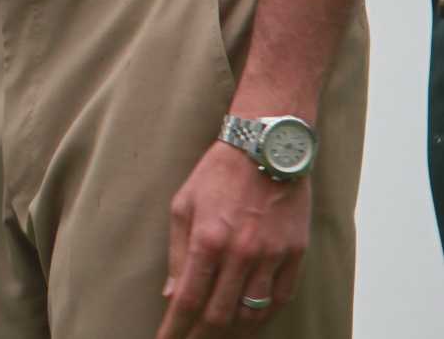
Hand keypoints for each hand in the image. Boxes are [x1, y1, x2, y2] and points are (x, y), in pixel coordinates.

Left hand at [154, 141, 307, 336]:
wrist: (266, 149)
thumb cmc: (217, 175)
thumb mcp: (183, 205)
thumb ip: (178, 254)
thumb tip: (172, 295)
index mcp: (208, 240)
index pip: (189, 300)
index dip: (176, 329)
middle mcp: (242, 253)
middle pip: (221, 315)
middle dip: (202, 337)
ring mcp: (273, 256)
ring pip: (253, 313)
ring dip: (233, 331)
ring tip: (218, 335)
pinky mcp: (296, 254)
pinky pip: (280, 298)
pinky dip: (263, 315)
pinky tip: (249, 320)